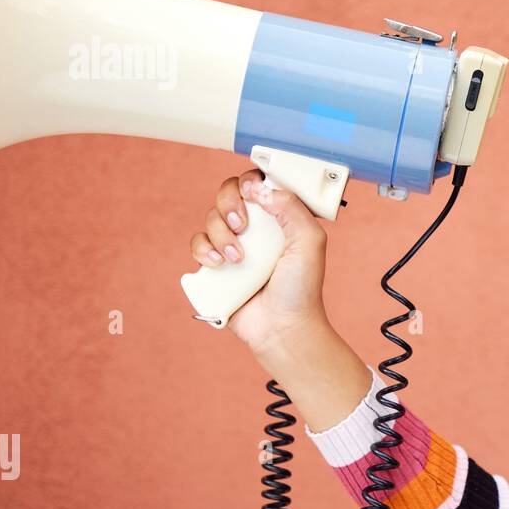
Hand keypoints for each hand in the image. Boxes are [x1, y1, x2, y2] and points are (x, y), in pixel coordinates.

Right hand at [187, 169, 329, 354]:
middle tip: (242, 225)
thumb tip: (260, 189)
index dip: (250, 181)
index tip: (252, 194)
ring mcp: (233, 244)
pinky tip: (220, 264)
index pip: (257, 183)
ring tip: (237, 258)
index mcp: (278, 217)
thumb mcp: (310, 241)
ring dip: (220, 233)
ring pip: (211, 217)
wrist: (281, 327)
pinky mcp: (216, 264)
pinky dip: (204, 250)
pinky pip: (198, 243)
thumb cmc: (301, 288)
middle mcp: (255, 227)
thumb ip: (292, 207)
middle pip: (227, 193)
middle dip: (229, 203)